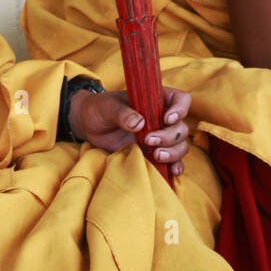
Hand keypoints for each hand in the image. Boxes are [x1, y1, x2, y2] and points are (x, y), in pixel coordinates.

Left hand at [69, 87, 191, 174]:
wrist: (90, 126)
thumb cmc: (99, 109)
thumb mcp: (107, 107)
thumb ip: (122, 113)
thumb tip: (139, 123)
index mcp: (155, 100)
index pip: (180, 99)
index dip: (180, 109)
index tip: (166, 119)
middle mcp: (162, 118)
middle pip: (181, 127)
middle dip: (169, 136)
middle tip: (148, 140)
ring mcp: (160, 137)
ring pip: (180, 145)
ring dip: (173, 152)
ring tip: (156, 155)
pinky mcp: (155, 153)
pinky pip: (174, 162)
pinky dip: (175, 167)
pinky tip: (170, 171)